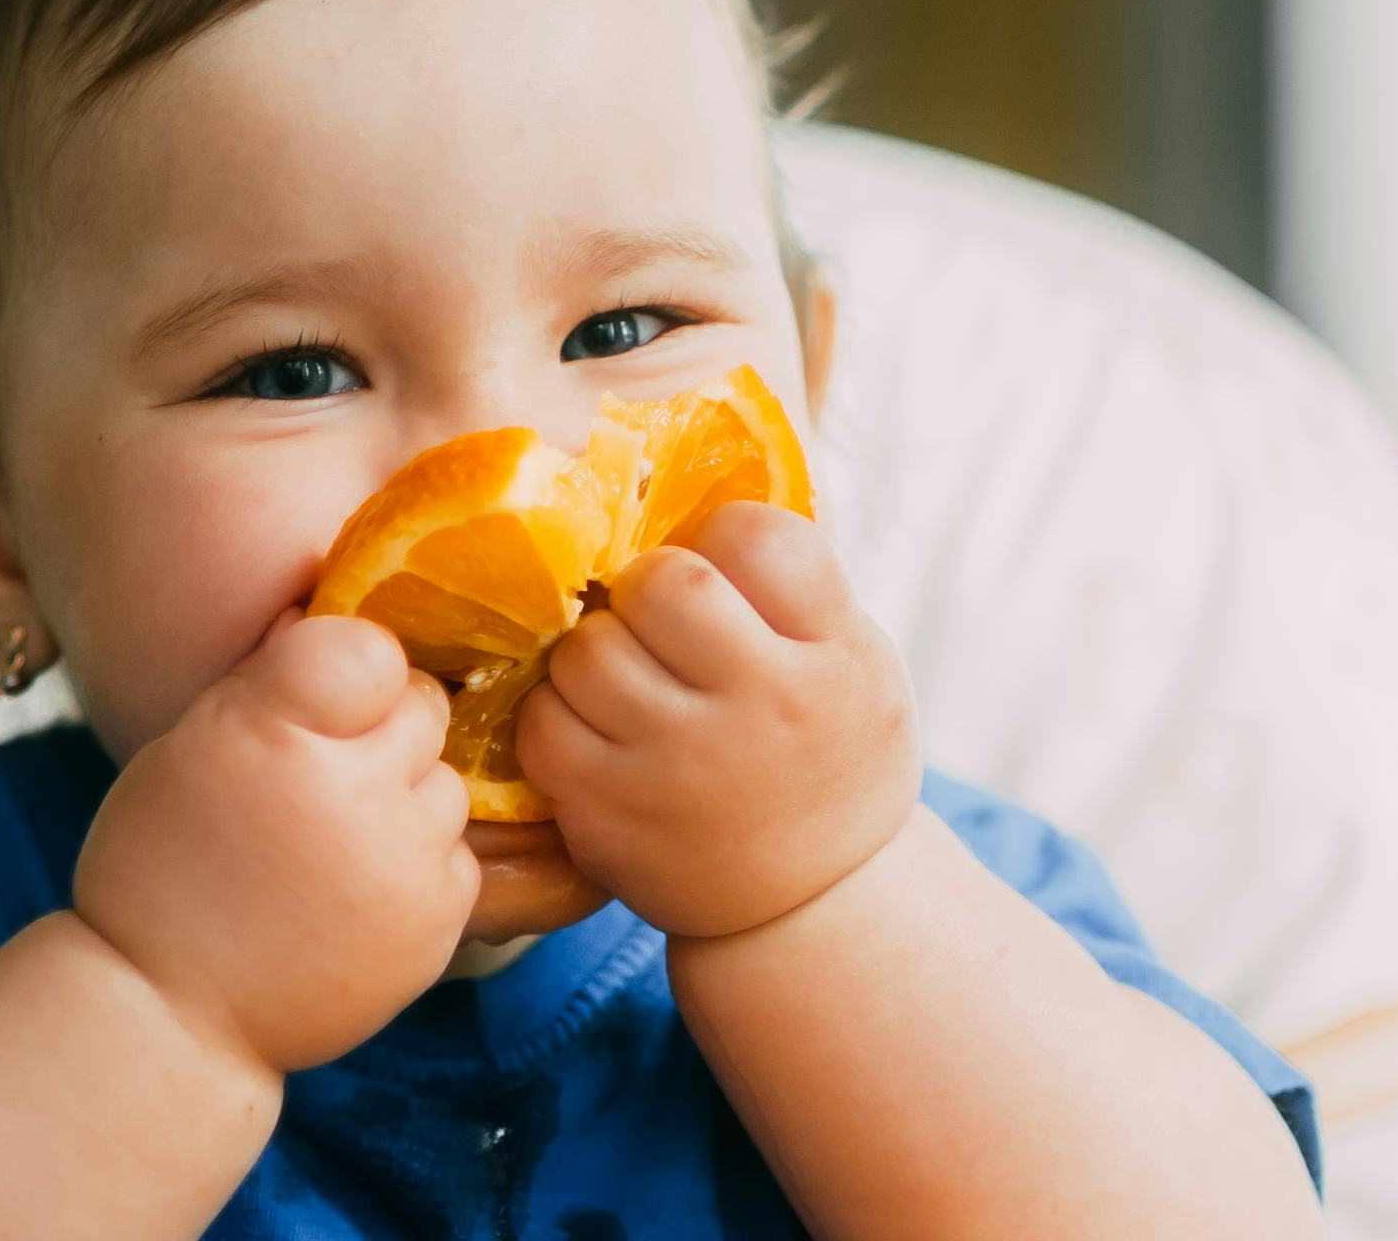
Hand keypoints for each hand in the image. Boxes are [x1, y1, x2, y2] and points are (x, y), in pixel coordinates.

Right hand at [70, 614, 480, 1073]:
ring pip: (447, 784)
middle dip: (382, 732)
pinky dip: (418, 866)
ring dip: (406, 800)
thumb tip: (323, 605)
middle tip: (325, 779)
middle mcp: (353, 785)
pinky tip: (354, 892)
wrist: (167, 1013)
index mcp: (276, 726)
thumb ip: (270, 680)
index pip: (373, 647)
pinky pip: (457, 857)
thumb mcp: (190, 747)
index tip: (320, 705)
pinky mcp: (435, 921)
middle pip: (424, 708)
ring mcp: (402, 857)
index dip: (351, 672)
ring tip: (336, 843)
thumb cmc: (162, 870)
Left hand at [517, 503, 918, 938]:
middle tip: (660, 625)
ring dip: (596, 651)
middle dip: (647, 591)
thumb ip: (792, 586)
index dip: (725, 538)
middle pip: (660, 584)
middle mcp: (762, 710)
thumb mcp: (853, 661)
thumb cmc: (825, 755)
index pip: (757, 536)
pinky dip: (559, 717)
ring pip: (588, 651)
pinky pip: (544, 724)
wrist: (813, 905)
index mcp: (832, 658)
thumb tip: (689, 492)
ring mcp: (679, 769)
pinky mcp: (610, 819)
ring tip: (630, 680)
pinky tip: (598, 731)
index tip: (724, 572)